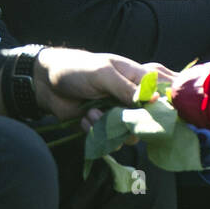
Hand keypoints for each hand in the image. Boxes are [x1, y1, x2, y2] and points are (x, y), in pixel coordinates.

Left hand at [32, 48, 174, 124]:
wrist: (45, 82)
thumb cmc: (78, 69)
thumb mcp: (104, 73)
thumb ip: (129, 88)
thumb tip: (157, 100)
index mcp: (138, 79)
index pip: (164, 94)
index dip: (164, 106)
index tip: (153, 113)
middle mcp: (132, 99)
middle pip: (148, 120)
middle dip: (131, 122)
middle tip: (117, 115)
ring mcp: (118, 114)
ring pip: (129, 134)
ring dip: (109, 127)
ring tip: (92, 113)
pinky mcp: (103, 127)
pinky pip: (108, 140)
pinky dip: (95, 131)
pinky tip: (84, 117)